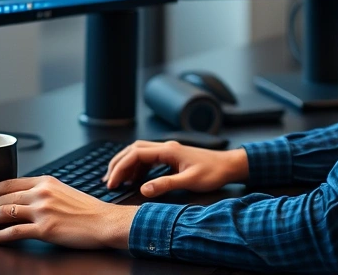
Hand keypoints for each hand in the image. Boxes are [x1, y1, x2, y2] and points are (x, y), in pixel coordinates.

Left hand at [0, 176, 137, 248]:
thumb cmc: (89, 211)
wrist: (105, 222)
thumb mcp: (64, 192)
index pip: (10, 182)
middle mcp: (42, 193)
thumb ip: (45, 192)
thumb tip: (26, 198)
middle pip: (3, 197)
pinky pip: (14, 231)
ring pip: (5, 212)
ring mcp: (43, 210)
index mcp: (46, 181)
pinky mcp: (45, 229)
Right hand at [104, 140, 248, 197]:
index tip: (112, 183)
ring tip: (116, 181)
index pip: (135, 154)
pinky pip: (148, 160)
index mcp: (168, 150)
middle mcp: (166, 148)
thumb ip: (165, 184)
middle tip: (108, 181)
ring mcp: (168, 152)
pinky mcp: (171, 158)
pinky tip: (134, 181)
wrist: (229, 166)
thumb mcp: (190, 181)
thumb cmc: (213, 172)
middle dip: (118, 164)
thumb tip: (143, 190)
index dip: (120, 168)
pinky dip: (137, 169)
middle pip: (133, 150)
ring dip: (126, 165)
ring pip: (139, 153)